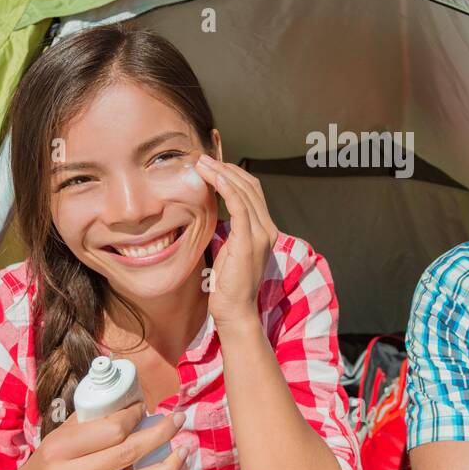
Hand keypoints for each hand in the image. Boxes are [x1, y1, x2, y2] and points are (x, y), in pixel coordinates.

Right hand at [10, 401, 187, 469]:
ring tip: (185, 448)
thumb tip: (132, 400)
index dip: (135, 416)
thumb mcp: (62, 433)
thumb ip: (93, 418)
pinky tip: (162, 465)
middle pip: (127, 453)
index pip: (111, 430)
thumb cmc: (52, 458)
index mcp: (59, 448)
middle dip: (160, 433)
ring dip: (166, 464)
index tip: (144, 407)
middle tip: (179, 419)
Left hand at [193, 153, 279, 328]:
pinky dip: (228, 189)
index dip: (232, 173)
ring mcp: (261, 235)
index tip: (210, 163)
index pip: (252, 190)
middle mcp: (267, 228)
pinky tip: (215, 178)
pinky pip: (241, 207)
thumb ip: (229, 228)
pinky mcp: (249, 242)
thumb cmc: (228, 283)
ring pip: (244, 192)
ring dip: (222, 174)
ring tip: (201, 164)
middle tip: (201, 158)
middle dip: (224, 168)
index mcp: (265, 229)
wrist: (236, 311)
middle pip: (250, 186)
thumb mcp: (230, 248)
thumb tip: (212, 208)